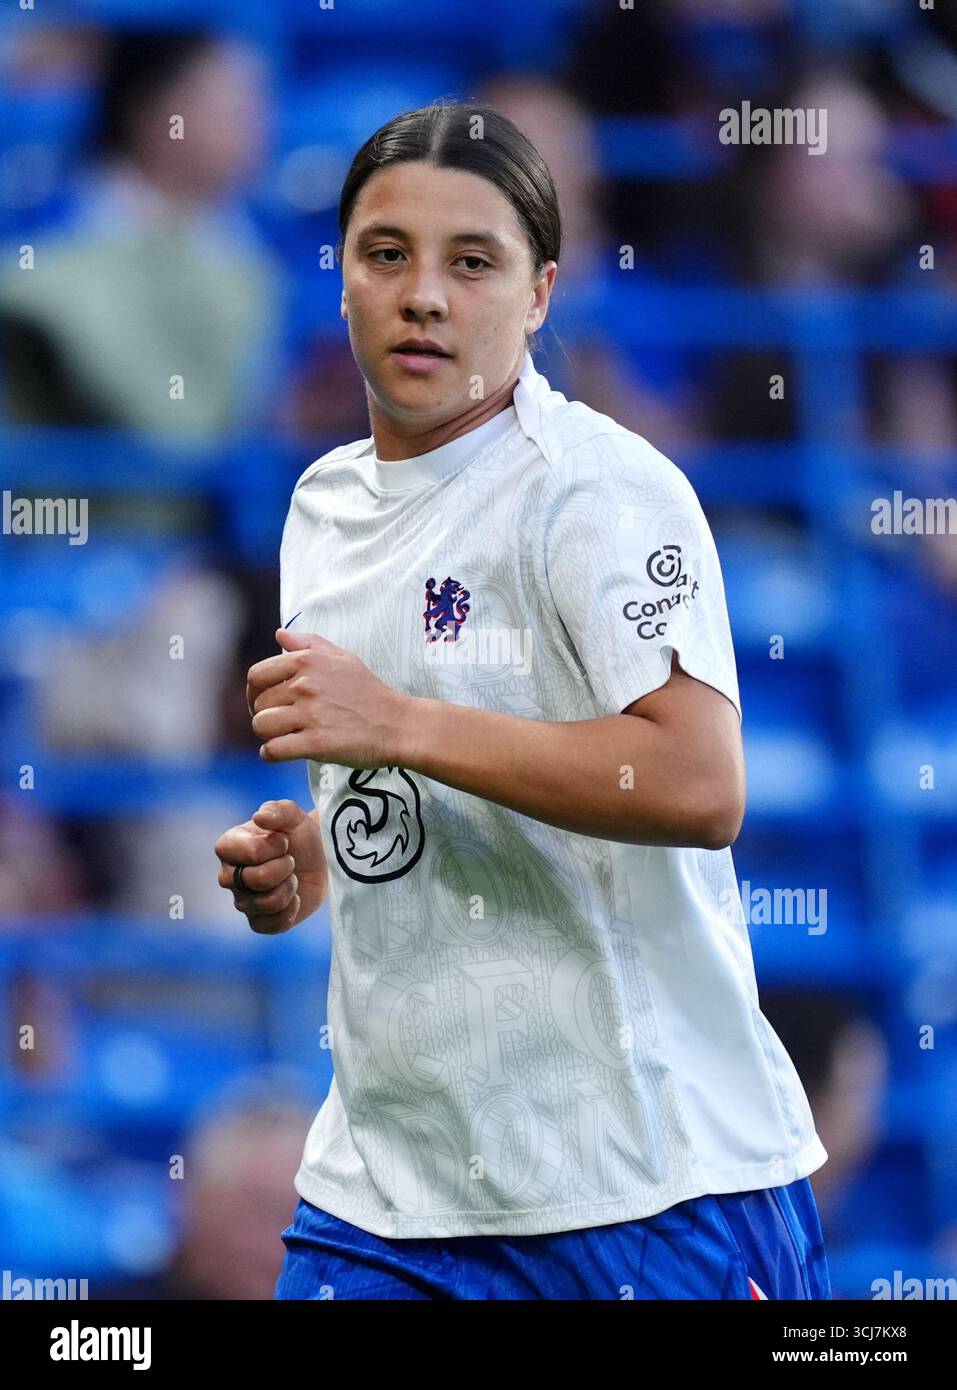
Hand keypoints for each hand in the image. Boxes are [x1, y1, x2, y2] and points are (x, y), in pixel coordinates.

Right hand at [214, 799, 327, 933]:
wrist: (320, 860)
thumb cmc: (300, 834)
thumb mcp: (292, 815)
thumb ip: (277, 810)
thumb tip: (259, 817)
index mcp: (230, 846)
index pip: (242, 851)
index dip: (269, 846)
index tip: (283, 841)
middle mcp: (230, 876)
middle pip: (254, 879)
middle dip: (283, 867)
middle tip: (291, 860)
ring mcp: (243, 900)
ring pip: (264, 903)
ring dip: (288, 888)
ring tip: (293, 877)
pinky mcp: (259, 921)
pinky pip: (269, 926)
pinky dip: (289, 912)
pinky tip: (295, 898)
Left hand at [246, 627, 418, 767]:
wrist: (397, 724)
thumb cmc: (370, 692)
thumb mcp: (344, 658)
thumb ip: (309, 644)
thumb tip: (279, 634)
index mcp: (308, 661)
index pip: (257, 675)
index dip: (255, 692)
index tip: (265, 703)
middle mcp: (305, 685)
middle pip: (259, 704)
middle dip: (264, 715)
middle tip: (280, 724)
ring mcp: (310, 714)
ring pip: (261, 726)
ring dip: (267, 735)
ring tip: (282, 737)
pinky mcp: (316, 743)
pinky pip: (273, 749)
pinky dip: (271, 754)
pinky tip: (280, 752)